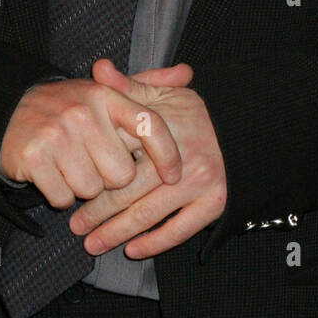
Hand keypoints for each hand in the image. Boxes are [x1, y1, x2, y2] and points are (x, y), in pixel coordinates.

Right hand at [0, 71, 188, 208]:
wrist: (6, 112)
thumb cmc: (67, 108)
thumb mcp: (104, 91)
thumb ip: (145, 85)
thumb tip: (187, 73)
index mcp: (105, 95)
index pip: (148, 125)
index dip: (166, 154)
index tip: (175, 175)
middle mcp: (82, 112)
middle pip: (122, 174)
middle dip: (110, 177)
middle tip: (94, 161)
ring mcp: (56, 135)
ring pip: (92, 190)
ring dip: (83, 187)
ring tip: (71, 165)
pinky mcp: (33, 158)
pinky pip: (63, 198)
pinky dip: (60, 195)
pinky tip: (52, 174)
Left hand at [69, 59, 226, 259]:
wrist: (247, 131)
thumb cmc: (197, 116)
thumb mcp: (164, 95)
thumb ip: (128, 86)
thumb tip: (98, 68)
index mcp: (165, 129)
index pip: (120, 151)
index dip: (93, 168)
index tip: (71, 182)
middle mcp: (181, 157)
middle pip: (129, 188)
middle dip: (97, 210)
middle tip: (75, 224)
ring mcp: (199, 183)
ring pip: (148, 213)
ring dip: (117, 232)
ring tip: (92, 243)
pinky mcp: (213, 203)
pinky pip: (179, 229)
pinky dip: (154, 242)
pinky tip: (133, 249)